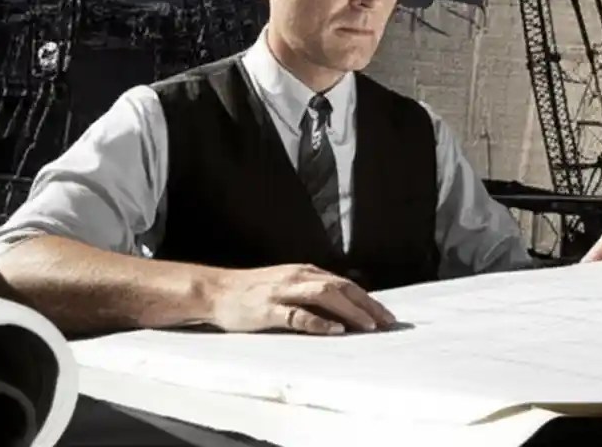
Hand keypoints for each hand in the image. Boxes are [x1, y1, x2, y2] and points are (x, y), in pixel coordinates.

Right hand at [205, 263, 396, 335]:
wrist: (215, 291)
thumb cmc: (253, 292)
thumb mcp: (287, 285)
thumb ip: (311, 292)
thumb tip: (342, 308)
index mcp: (305, 272)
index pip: (345, 284)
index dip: (367, 300)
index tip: (386, 316)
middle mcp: (298, 277)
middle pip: (341, 288)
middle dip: (367, 306)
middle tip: (387, 323)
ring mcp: (283, 292)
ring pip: (325, 296)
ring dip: (350, 311)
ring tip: (368, 326)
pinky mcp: (268, 309)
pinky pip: (297, 315)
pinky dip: (319, 322)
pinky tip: (334, 330)